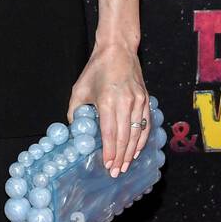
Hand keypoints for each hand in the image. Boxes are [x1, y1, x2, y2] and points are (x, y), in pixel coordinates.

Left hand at [68, 41, 149, 177]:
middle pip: (125, 137)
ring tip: (125, 166)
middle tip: (116, 172)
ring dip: (132, 152)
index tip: (107, 165)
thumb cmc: (97, 69)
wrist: (118, 49)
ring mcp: (138, 101)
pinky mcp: (145, 99)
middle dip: (120, 157)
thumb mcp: (79, 89)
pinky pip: (146, 124)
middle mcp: (125, 102)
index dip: (109, 152)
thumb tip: (75, 131)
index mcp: (108, 100)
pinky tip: (137, 150)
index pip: (110, 133)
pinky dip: (142, 140)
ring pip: (137, 133)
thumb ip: (76, 111)